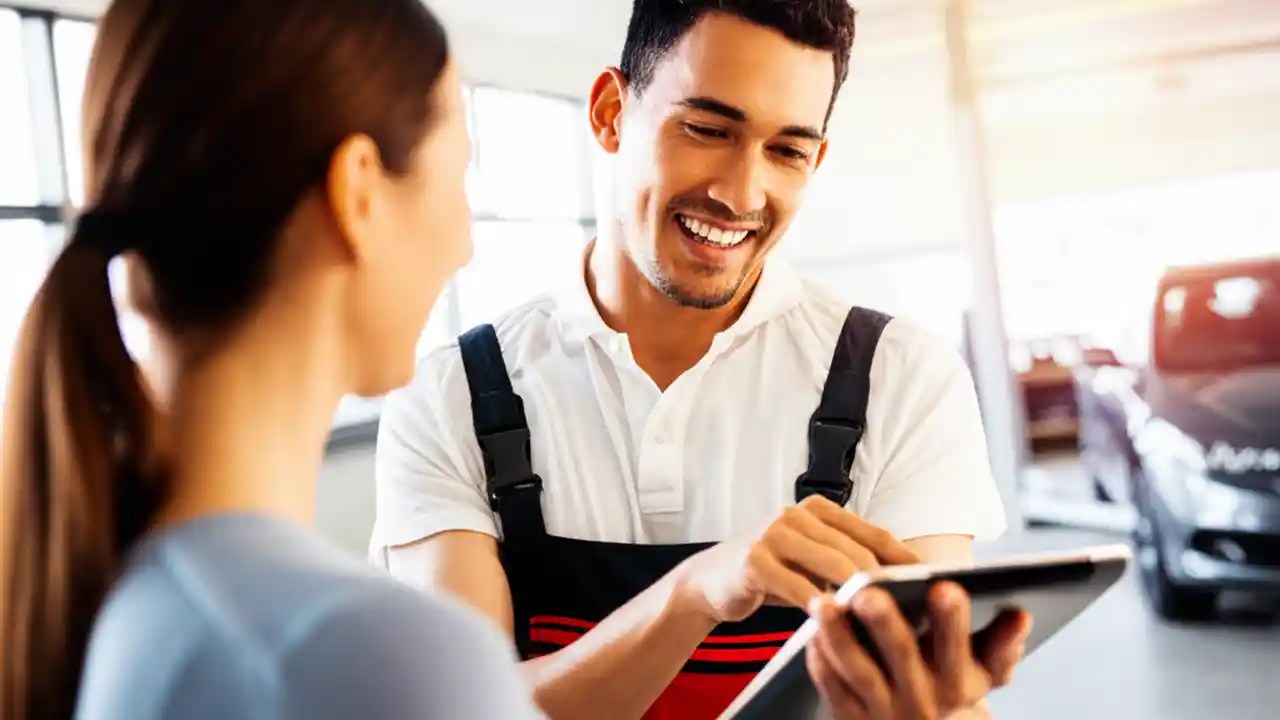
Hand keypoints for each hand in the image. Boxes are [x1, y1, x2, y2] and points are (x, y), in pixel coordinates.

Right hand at [677, 495, 918, 622]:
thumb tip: (899, 578)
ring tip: (877, 614)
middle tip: (907, 606)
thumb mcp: (809, 556)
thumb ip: (844, 557)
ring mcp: (773, 534)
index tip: (927, 580)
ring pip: (830, 564)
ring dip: (855, 592)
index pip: (871, 532)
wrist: (710, 580)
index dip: (901, 557)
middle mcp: (796, 515)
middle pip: (854, 549)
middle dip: (882, 580)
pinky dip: (818, 605)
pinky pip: (797, 586)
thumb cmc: (769, 570)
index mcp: (816, 508)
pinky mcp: (755, 560)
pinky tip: (833, 621)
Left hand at [805, 582, 1030, 719]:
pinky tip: (811, 632)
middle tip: (867, 590)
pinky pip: (832, 689)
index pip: (959, 647)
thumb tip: (1021, 614)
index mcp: (961, 682)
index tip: (944, 586)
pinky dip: (821, 661)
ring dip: (838, 635)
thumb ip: (1002, 643)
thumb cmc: (950, 684)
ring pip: (858, 671)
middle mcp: (925, 700)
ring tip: (825, 601)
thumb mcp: (984, 671)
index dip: (953, 620)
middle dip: (885, 622)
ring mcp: (885, 712)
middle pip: (902, 654)